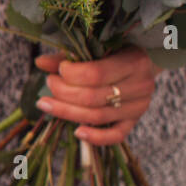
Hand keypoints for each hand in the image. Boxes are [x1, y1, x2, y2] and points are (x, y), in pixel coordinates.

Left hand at [34, 47, 161, 145]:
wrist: (144, 63)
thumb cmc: (115, 52)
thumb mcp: (98, 48)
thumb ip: (70, 55)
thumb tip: (40, 62)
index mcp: (133, 62)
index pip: (95, 74)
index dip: (70, 74)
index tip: (59, 69)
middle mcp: (140, 86)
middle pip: (92, 97)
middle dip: (62, 92)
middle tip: (49, 83)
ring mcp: (138, 107)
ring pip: (97, 116)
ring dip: (66, 112)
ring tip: (46, 103)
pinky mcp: (133, 122)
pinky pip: (115, 136)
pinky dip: (95, 137)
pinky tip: (76, 132)